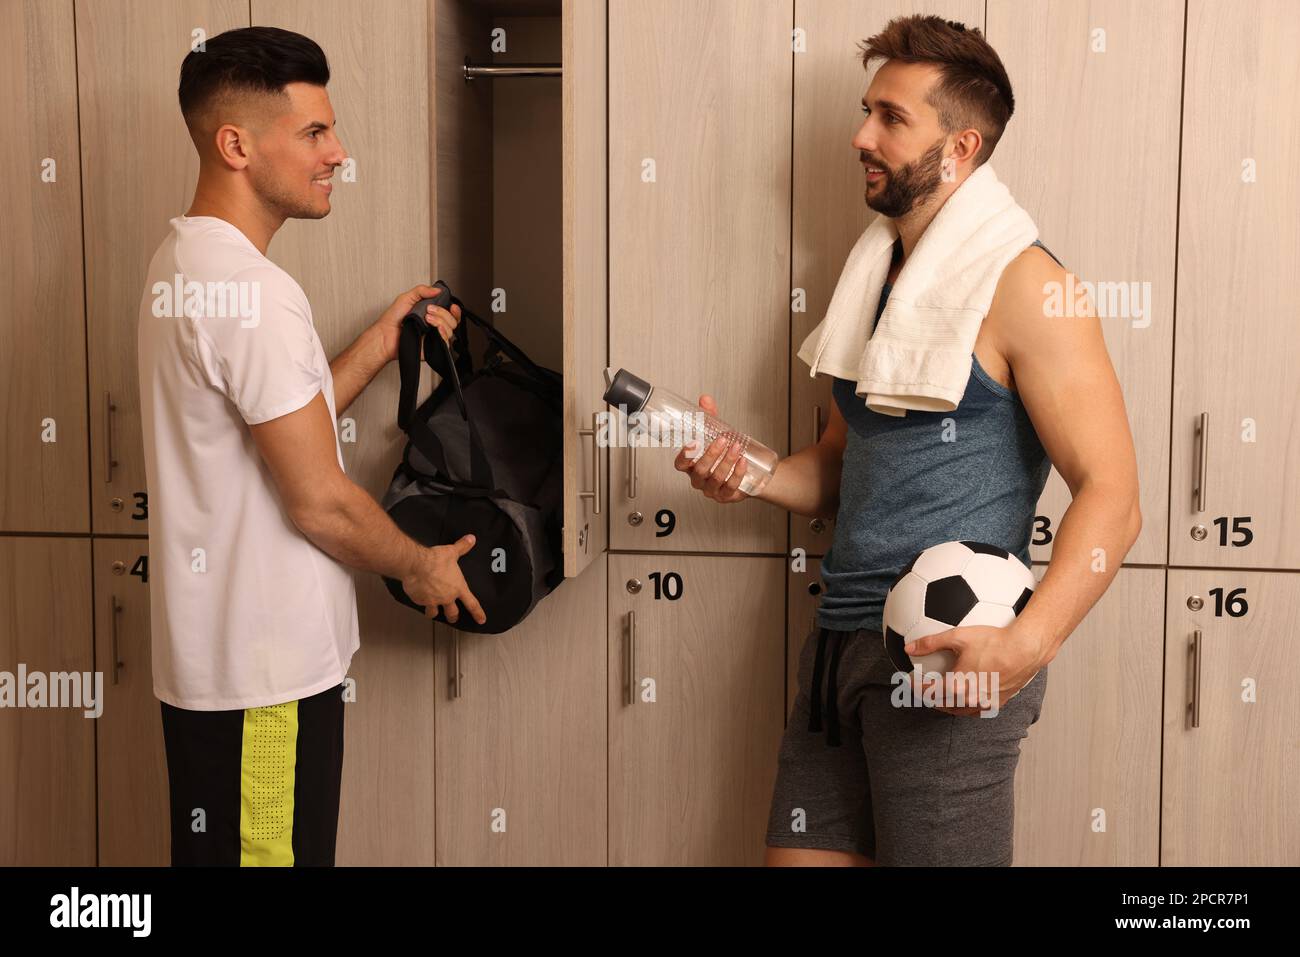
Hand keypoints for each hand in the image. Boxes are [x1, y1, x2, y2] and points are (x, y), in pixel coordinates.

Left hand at [372, 284, 460, 363]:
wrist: (386, 335)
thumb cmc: (392, 320)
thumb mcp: (406, 298)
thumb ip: (422, 290)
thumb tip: (438, 289)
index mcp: (430, 313)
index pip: (449, 312)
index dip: (454, 309)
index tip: (451, 306)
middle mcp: (434, 325)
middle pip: (452, 320)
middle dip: (443, 313)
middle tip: (429, 310)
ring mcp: (434, 336)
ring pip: (451, 330)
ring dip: (441, 321)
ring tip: (427, 319)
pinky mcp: (433, 347)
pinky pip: (446, 342)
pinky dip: (443, 333)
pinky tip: (436, 329)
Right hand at [401, 534, 486, 625]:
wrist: (416, 565)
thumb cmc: (435, 560)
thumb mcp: (451, 552)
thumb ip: (462, 547)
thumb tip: (471, 539)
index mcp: (458, 588)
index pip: (472, 604)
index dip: (478, 613)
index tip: (481, 620)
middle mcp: (447, 597)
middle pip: (453, 613)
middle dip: (453, 616)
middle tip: (453, 617)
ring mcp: (434, 601)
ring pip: (435, 613)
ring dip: (435, 613)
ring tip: (433, 612)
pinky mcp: (421, 601)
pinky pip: (423, 606)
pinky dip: (422, 604)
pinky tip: (420, 600)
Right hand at [672, 394, 749, 503]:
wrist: (748, 471)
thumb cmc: (725, 453)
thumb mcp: (716, 433)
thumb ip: (709, 417)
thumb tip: (705, 399)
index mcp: (691, 465)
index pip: (680, 464)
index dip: (684, 455)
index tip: (693, 443)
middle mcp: (699, 479)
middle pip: (699, 470)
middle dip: (711, 454)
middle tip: (722, 440)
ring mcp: (712, 489)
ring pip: (715, 478)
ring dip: (727, 462)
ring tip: (736, 447)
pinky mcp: (726, 495)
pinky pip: (730, 487)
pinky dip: (737, 474)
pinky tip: (743, 462)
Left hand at [901, 622, 1044, 716]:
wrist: (1025, 649)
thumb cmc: (994, 641)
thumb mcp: (957, 636)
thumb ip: (930, 643)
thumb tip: (909, 647)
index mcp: (956, 686)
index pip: (928, 692)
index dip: (915, 688)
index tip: (908, 681)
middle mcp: (970, 699)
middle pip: (942, 704)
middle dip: (929, 698)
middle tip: (921, 690)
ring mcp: (985, 703)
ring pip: (959, 711)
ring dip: (946, 705)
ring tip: (939, 697)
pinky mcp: (999, 702)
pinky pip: (977, 710)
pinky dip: (966, 706)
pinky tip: (966, 698)